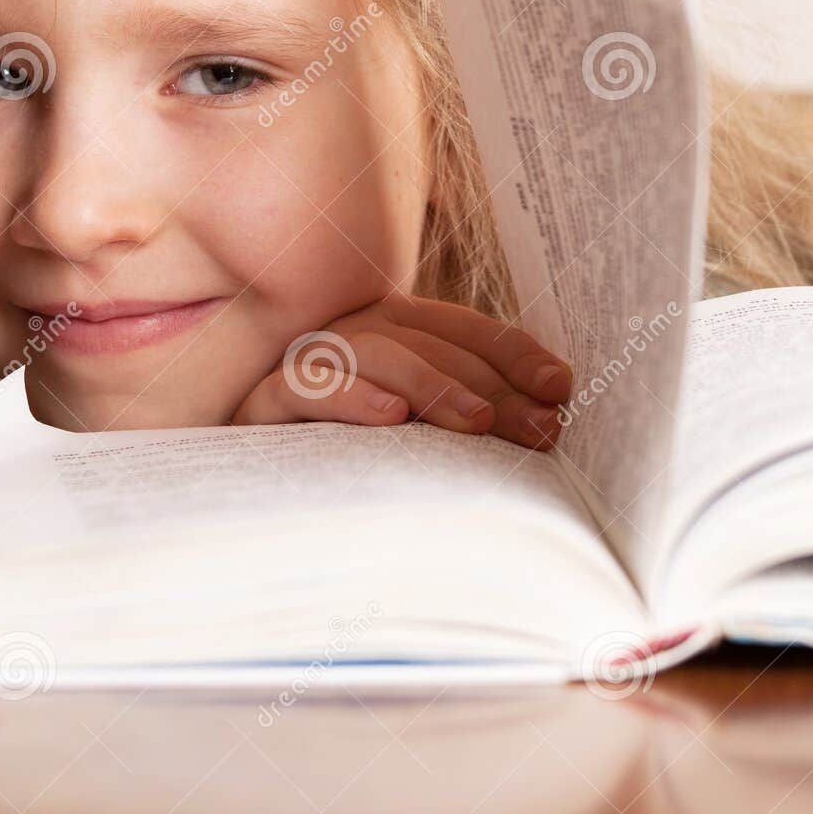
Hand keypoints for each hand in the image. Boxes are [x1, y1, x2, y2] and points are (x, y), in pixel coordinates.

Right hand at [231, 296, 573, 449]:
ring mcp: (309, 359)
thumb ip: (468, 413)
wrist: (250, 485)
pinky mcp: (265, 398)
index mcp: (397, 328)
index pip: (467, 329)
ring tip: (478, 424)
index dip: (517, 355)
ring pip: (379, 354)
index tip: (562, 388)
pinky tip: (392, 419)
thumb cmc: (347, 455)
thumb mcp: (416, 430)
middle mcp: (356, 331)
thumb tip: (550, 419)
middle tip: (541, 427)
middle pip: (434, 345)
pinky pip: (310, 388)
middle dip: (494, 386)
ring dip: (434, 385)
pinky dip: (353, 399)